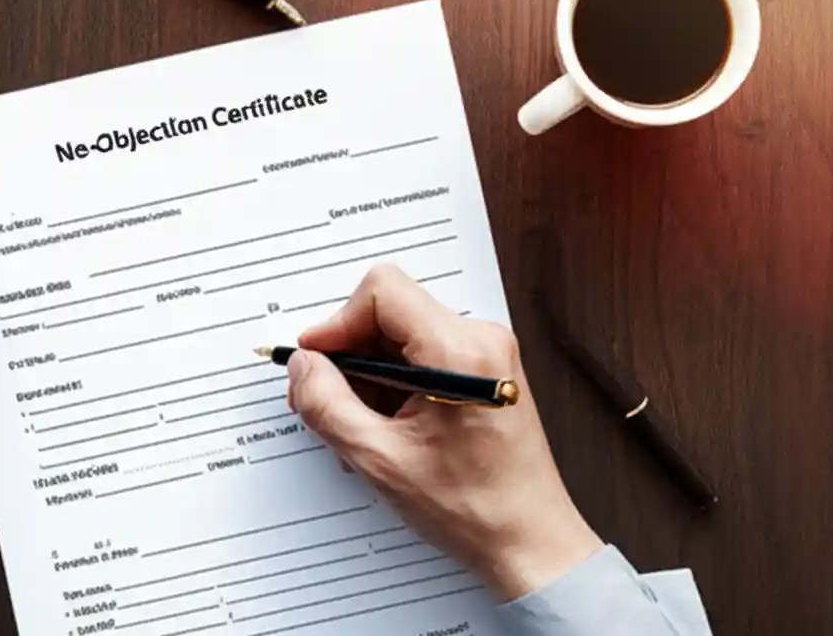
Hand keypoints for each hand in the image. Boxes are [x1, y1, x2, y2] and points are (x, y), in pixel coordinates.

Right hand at [287, 265, 601, 600]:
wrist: (530, 542)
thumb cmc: (472, 508)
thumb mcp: (379, 459)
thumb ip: (327, 404)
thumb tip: (302, 366)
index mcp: (460, 351)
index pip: (382, 291)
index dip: (337, 323)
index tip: (314, 360)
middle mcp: (480, 340)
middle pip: (389, 313)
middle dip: (348, 354)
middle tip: (323, 401)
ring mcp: (485, 354)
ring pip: (401, 337)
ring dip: (368, 376)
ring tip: (358, 429)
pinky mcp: (483, 372)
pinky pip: (421, 357)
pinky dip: (392, 386)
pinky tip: (384, 430)